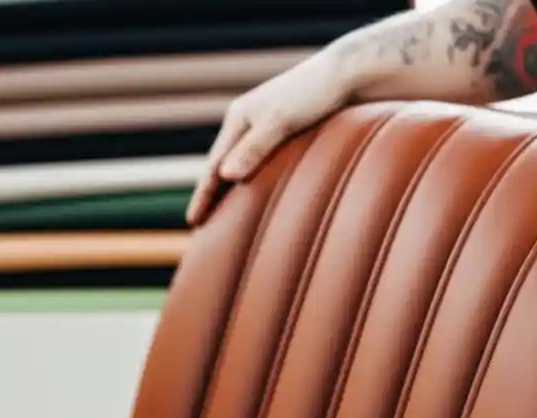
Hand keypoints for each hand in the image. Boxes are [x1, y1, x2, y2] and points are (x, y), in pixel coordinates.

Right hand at [185, 50, 354, 224]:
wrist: (344, 73)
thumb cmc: (312, 94)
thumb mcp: (280, 121)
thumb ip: (254, 149)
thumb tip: (226, 176)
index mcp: (238, 118)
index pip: (214, 165)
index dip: (203, 194)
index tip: (193, 220)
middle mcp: (246, 122)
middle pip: (221, 164)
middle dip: (210, 193)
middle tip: (200, 224)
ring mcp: (263, 126)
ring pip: (239, 163)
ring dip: (229, 188)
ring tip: (222, 215)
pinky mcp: (283, 130)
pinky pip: (258, 161)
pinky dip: (251, 179)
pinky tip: (254, 193)